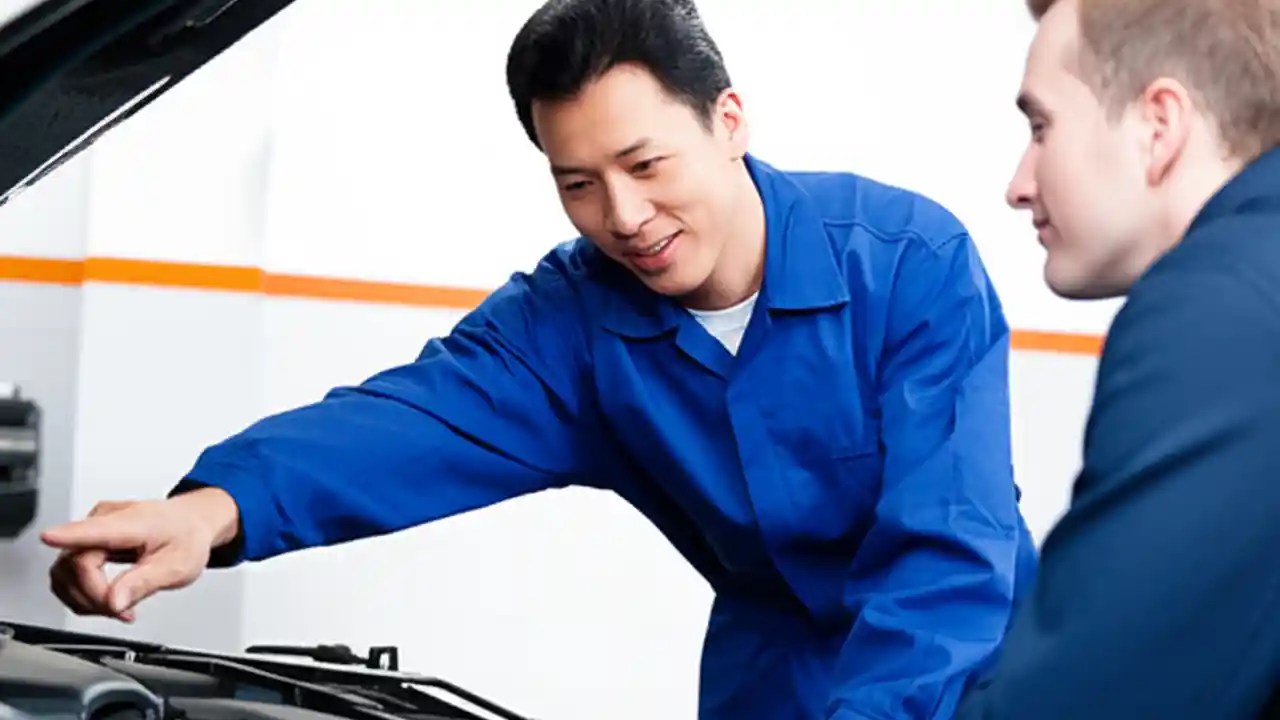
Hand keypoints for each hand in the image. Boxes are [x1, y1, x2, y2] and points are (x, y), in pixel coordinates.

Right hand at [41, 488, 238, 621]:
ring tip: (119, 608)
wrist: (190, 525)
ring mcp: (92, 529)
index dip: (69, 536)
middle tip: (122, 612)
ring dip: (85, 599)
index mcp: (134, 522)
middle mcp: (106, 520)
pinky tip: (108, 599)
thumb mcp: (179, 566)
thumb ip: (145, 583)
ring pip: (66, 571)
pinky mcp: (86, 541)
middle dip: (94, 597)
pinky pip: (69, 573)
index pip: (96, 530)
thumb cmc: (186, 538)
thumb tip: (116, 601)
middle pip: (77, 563)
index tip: (49, 537)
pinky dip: (84, 594)